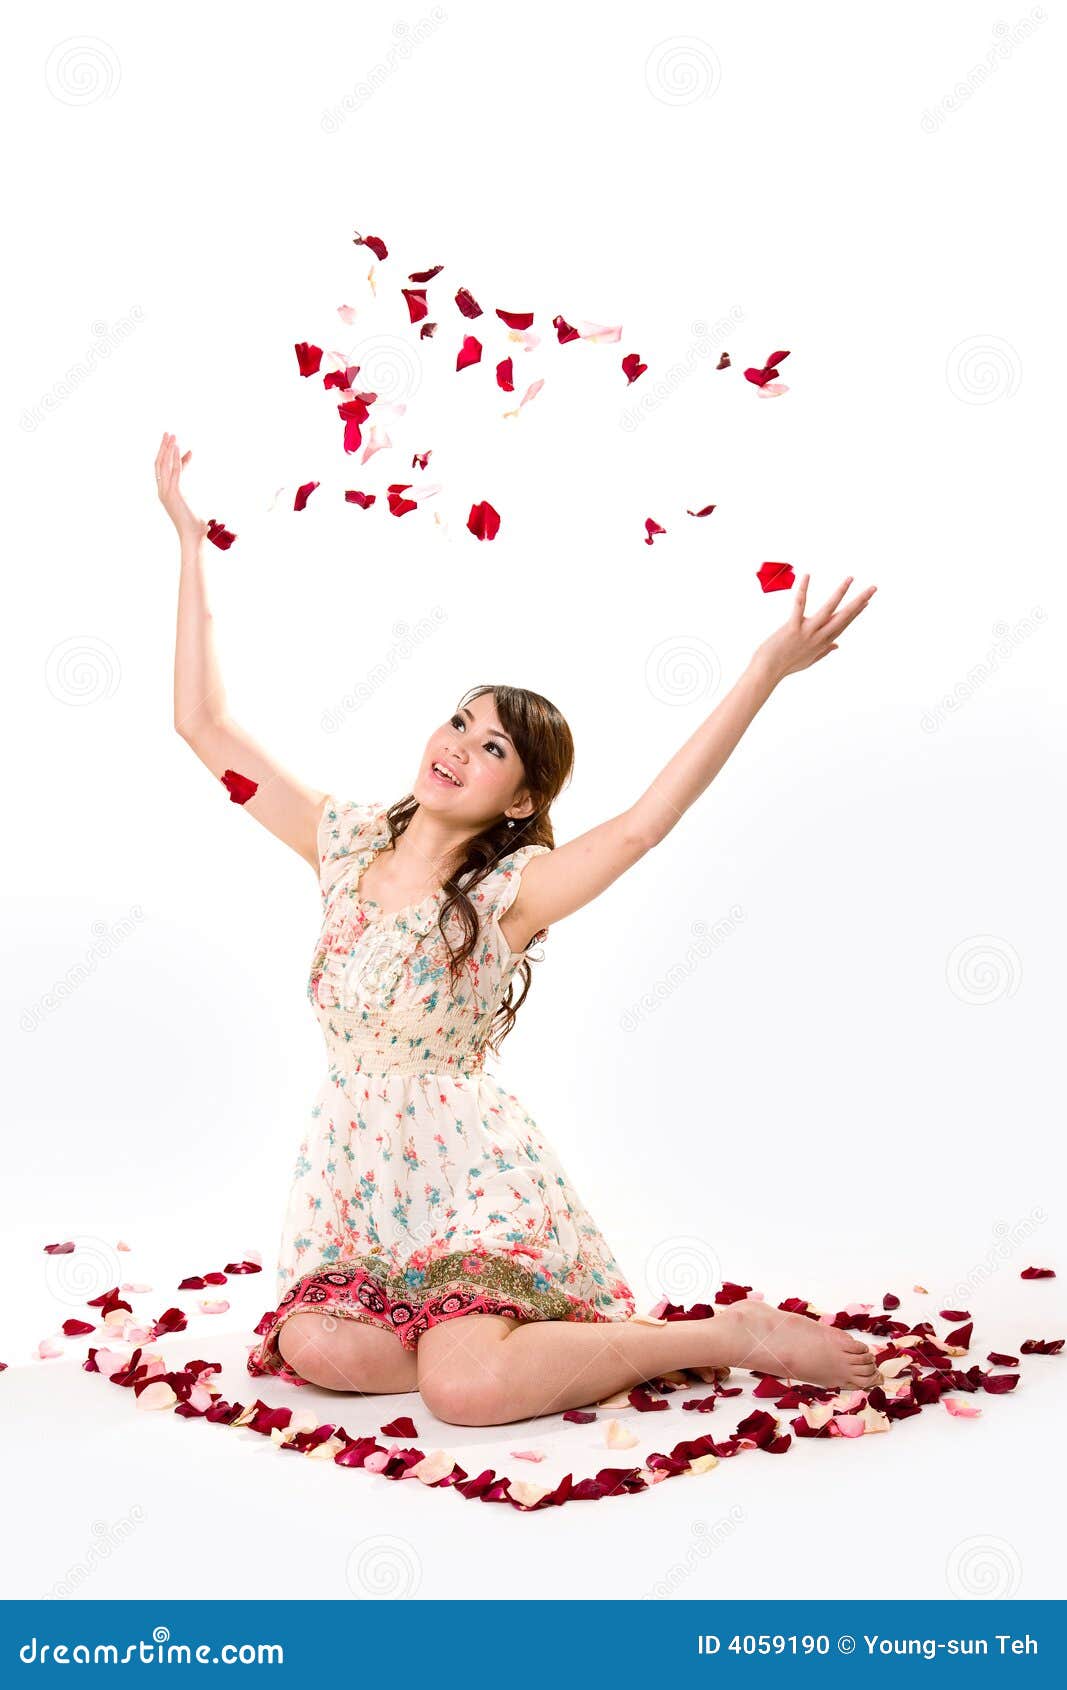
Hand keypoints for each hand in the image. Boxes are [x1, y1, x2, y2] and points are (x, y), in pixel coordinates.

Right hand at [155, 432, 207, 545]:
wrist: (193, 537)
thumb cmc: (196, 528)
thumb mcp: (195, 510)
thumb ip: (197, 502)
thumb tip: (205, 506)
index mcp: (165, 494)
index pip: (166, 471)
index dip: (173, 458)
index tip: (182, 448)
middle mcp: (162, 491)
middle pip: (159, 464)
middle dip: (163, 448)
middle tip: (168, 433)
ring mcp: (166, 492)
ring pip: (164, 465)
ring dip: (168, 449)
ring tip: (171, 435)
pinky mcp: (174, 493)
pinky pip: (174, 471)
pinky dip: (176, 458)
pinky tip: (178, 447)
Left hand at [754, 574, 876, 683]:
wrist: (768, 671)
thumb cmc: (786, 664)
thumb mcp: (809, 660)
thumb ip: (824, 651)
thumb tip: (837, 645)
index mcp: (823, 643)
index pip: (844, 624)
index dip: (856, 612)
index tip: (867, 601)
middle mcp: (819, 636)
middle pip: (844, 616)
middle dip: (859, 601)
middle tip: (873, 588)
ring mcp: (807, 631)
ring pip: (828, 609)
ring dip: (840, 593)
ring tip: (850, 579)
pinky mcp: (793, 627)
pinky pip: (799, 605)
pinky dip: (803, 589)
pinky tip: (808, 575)